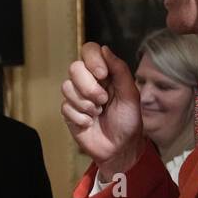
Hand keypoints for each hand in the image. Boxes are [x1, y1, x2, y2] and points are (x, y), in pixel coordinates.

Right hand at [61, 42, 145, 178]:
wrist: (120, 148)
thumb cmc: (128, 120)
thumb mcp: (131, 94)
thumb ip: (120, 70)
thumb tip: (105, 49)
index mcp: (104, 73)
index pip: (89, 51)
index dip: (92, 59)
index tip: (102, 74)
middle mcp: (88, 81)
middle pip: (74, 68)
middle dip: (89, 87)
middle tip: (103, 101)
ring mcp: (76, 97)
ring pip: (66, 87)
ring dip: (85, 104)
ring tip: (98, 113)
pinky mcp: (69, 113)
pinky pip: (65, 107)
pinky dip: (80, 117)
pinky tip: (89, 123)